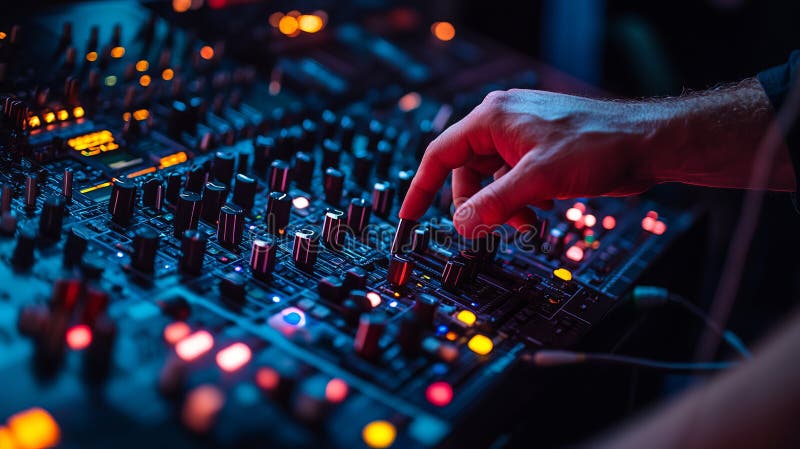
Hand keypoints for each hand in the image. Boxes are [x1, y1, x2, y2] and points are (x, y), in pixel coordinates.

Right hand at [400, 89, 657, 236]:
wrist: (644, 144)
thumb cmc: (597, 144)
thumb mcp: (538, 179)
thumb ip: (495, 204)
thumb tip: (462, 225)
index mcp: (491, 119)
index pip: (440, 155)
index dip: (422, 188)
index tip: (409, 216)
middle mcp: (501, 126)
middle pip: (466, 176)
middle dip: (479, 207)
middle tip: (491, 231)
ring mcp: (521, 139)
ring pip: (491, 183)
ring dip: (503, 209)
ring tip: (528, 224)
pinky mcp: (539, 154)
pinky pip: (513, 183)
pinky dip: (520, 202)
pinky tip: (542, 210)